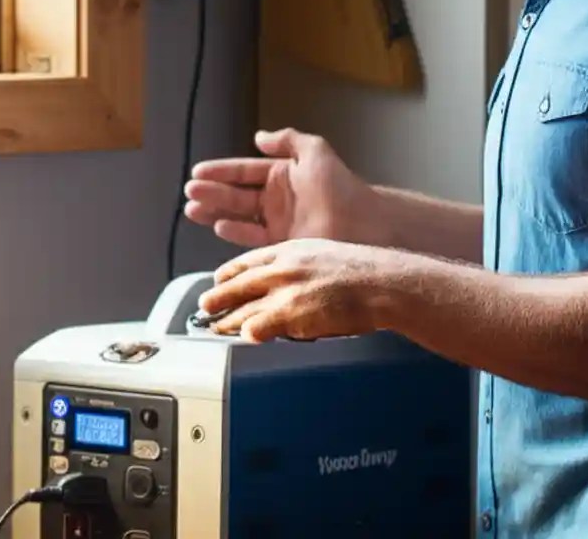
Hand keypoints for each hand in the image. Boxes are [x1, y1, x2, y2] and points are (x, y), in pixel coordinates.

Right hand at [183, 129, 384, 248]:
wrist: (362, 222)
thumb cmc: (340, 186)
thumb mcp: (315, 151)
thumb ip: (287, 141)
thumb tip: (258, 137)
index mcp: (280, 175)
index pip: (243, 171)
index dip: (220, 171)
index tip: (197, 172)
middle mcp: (274, 199)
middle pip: (235, 194)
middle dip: (211, 193)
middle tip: (190, 192)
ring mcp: (275, 222)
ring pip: (237, 216)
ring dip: (214, 213)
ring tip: (192, 210)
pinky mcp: (279, 244)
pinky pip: (251, 237)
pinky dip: (234, 231)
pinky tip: (219, 226)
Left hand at [198, 238, 414, 342]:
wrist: (382, 282)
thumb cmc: (363, 272)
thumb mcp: (322, 253)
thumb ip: (299, 265)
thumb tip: (287, 281)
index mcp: (288, 249)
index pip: (246, 260)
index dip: (229, 273)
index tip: (219, 280)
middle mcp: (279, 266)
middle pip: (237, 284)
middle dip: (217, 296)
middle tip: (205, 305)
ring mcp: (282, 290)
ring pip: (241, 307)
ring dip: (226, 320)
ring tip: (216, 328)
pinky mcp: (290, 313)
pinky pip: (257, 326)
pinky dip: (248, 333)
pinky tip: (244, 338)